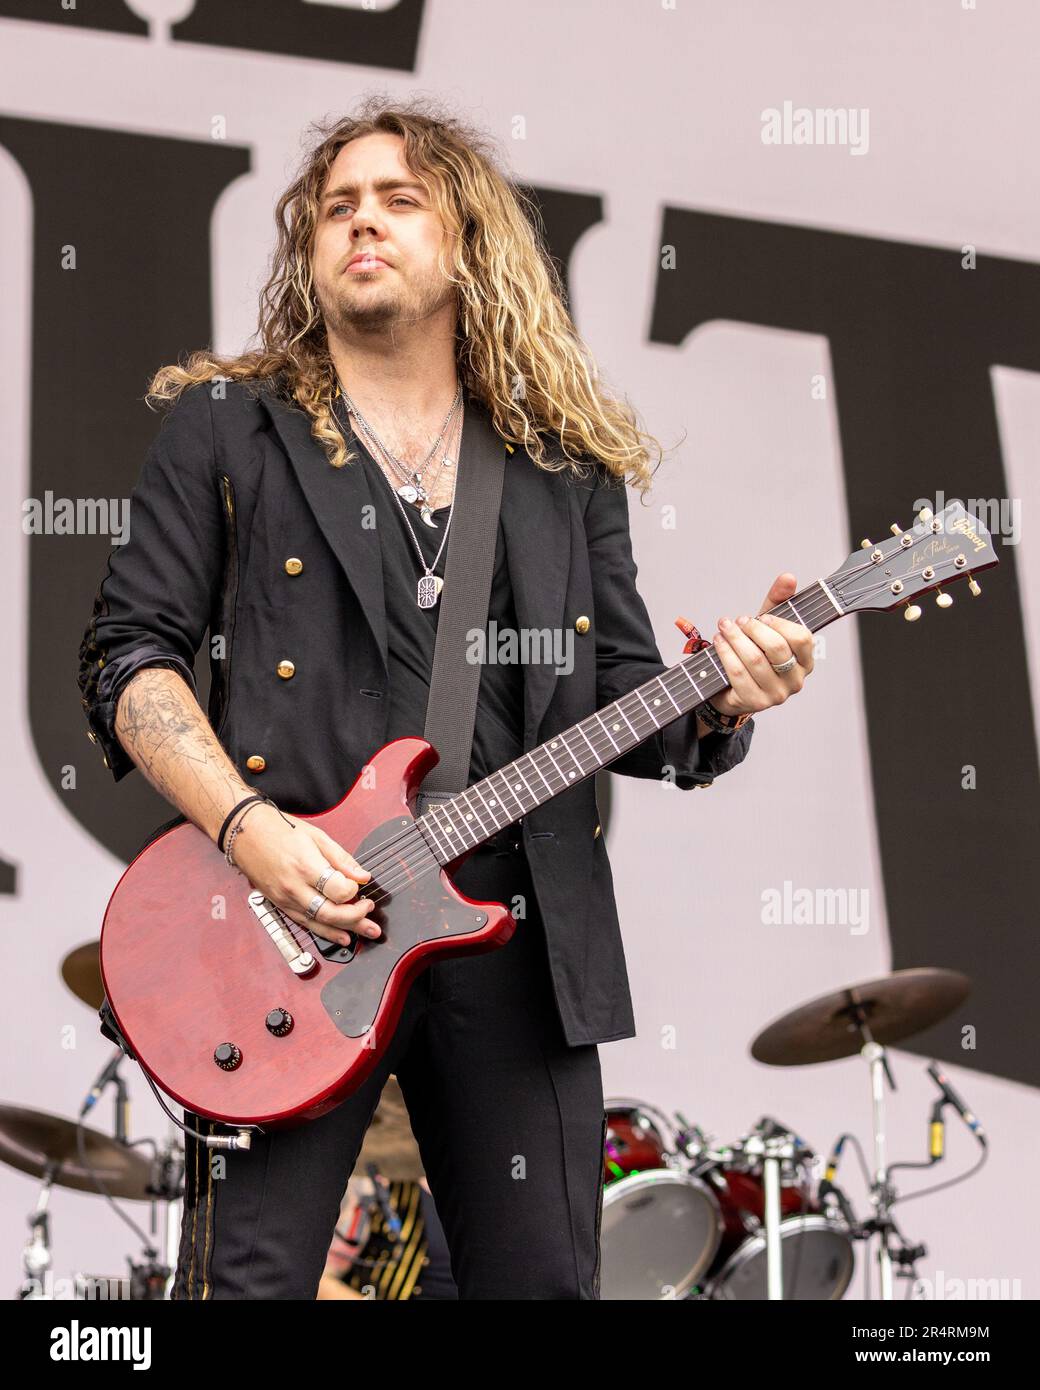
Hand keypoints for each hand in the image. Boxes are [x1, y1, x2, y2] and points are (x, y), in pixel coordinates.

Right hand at [228, 804, 380, 946]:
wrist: (245, 832)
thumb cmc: (278, 829)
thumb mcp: (316, 836)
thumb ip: (341, 858)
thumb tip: (362, 876)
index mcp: (306, 866)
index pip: (338, 890)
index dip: (354, 890)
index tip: (359, 884)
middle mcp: (294, 887)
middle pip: (331, 913)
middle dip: (356, 918)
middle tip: (371, 914)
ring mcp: (285, 899)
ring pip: (318, 923)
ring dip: (345, 930)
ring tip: (366, 932)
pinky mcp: (279, 905)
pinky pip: (305, 923)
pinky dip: (325, 931)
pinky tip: (341, 936)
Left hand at [707, 572, 813, 717]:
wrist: (734, 689)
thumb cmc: (756, 654)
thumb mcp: (768, 626)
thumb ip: (778, 601)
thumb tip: (788, 577)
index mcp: (805, 661)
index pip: (802, 638)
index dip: (779, 624)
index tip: (761, 617)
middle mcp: (795, 680)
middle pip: (776, 648)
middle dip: (753, 629)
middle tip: (738, 621)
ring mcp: (777, 694)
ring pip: (755, 660)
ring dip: (735, 639)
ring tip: (724, 628)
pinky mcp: (756, 702)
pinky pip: (738, 674)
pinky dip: (726, 654)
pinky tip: (719, 643)